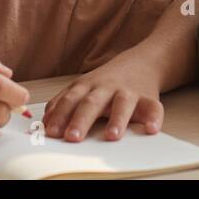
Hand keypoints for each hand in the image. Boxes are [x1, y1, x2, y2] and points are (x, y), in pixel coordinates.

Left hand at [42, 60, 164, 141]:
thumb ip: (63, 102)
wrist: (142, 61)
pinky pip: (153, 107)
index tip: (51, 132)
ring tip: (111, 136)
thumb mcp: (83, 86)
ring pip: (122, 104)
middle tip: (72, 137)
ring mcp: (128, 91)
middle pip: (92, 103)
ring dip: (117, 119)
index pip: (70, 100)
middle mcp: (106, 87)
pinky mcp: (148, 98)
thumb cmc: (107, 81)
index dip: (60, 115)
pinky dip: (154, 118)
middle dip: (81, 120)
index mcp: (87, 86)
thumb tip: (44, 124)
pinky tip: (151, 130)